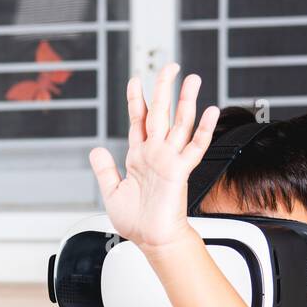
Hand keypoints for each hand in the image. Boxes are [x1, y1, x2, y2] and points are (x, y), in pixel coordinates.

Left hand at [88, 65, 219, 251]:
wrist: (151, 240)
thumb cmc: (136, 221)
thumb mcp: (112, 191)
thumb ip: (104, 169)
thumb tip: (96, 150)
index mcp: (139, 156)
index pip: (139, 120)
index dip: (136, 99)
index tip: (136, 79)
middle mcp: (155, 153)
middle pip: (160, 113)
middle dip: (164, 88)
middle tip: (170, 66)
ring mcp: (169, 160)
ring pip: (180, 123)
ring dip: (186, 101)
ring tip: (192, 79)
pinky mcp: (180, 171)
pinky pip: (194, 147)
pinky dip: (203, 130)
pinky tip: (210, 111)